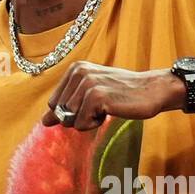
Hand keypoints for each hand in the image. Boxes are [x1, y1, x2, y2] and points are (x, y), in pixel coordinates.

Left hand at [42, 61, 181, 130]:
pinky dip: (95, 124)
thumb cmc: (123, 94)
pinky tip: (110, 111)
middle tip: (101, 106)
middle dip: (78, 117)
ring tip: (106, 107)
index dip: (72, 112)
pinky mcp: (96, 96)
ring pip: (69, 120)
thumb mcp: (91, 95)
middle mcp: (78, 72)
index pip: (54, 104)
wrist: (151, 91)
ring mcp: (87, 83)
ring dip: (88, 121)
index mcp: (75, 69)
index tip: (93, 103)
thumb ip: (66, 106)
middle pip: (60, 113)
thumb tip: (43, 122)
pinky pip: (81, 124)